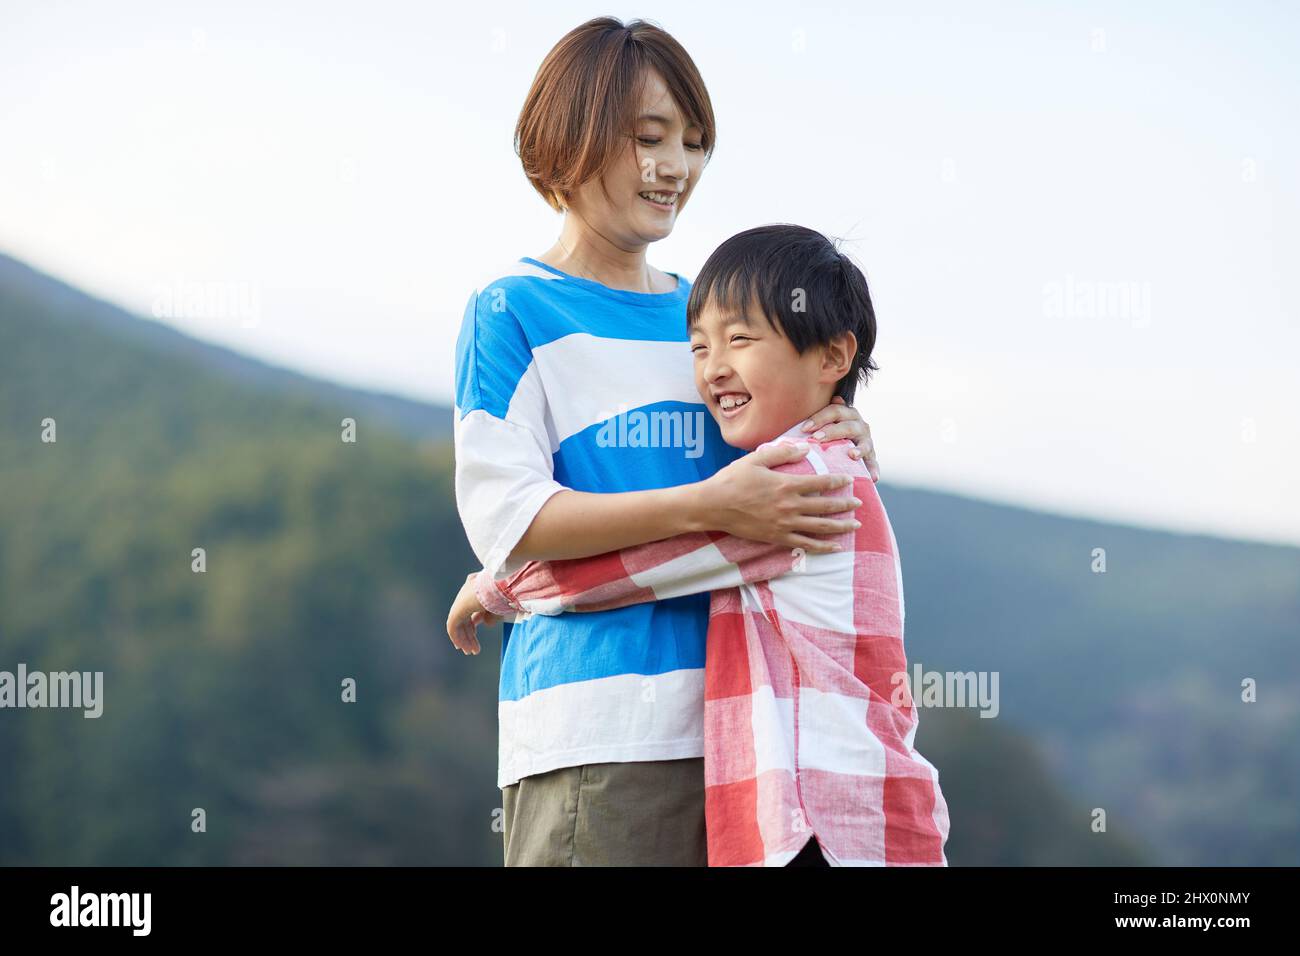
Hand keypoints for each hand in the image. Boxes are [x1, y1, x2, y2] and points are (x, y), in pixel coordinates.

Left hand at [445, 571, 501, 655]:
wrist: (503, 585)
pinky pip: (453, 627)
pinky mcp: (457, 609)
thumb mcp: (501, 605)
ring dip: (464, 639)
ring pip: (459, 623)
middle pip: (464, 618)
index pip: (471, 609)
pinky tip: (463, 647)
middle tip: (473, 649)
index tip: (475, 636)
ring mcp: (461, 600)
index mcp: (476, 587)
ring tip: (471, 652)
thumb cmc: (507, 592)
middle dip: (469, 634)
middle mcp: (467, 592)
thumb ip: (492, 614)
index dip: (472, 624)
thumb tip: (486, 623)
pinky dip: (457, 638)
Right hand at [700, 443, 861, 552]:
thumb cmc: (731, 479)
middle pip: (826, 505)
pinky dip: (822, 547)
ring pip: (820, 527)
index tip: (849, 479)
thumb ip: (782, 453)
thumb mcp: (756, 460)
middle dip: (845, 504)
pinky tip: (835, 547)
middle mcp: (789, 505)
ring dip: (841, 526)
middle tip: (859, 504)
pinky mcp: (776, 537)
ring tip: (856, 525)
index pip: (820, 482)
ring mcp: (784, 524)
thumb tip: (805, 448)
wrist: (712, 506)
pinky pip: (805, 544)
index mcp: (786, 484)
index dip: (837, 480)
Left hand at [801, 396, 878, 481]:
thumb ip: (814, 415)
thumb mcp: (818, 423)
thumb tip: (813, 403)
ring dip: (858, 449)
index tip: (804, 428)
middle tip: (817, 439)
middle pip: (847, 425)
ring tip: (852, 456)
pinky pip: (873, 462)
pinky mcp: (871, 456)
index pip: (834, 411)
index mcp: (845, 413)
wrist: (843, 443)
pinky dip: (873, 469)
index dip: (820, 418)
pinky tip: (873, 477)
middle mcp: (858, 424)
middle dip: (832, 431)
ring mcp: (866, 440)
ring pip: (864, 442)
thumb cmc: (822, 434)